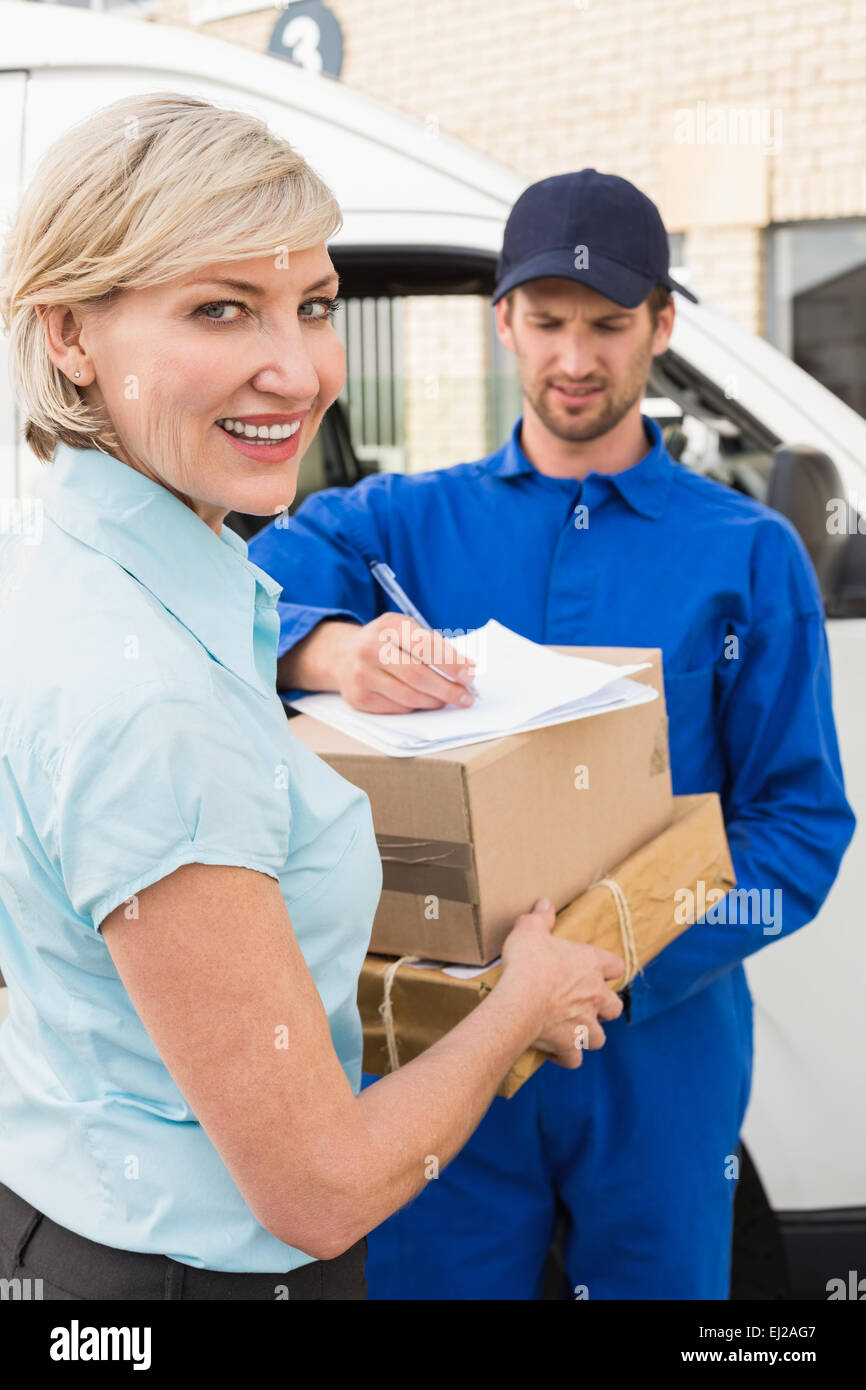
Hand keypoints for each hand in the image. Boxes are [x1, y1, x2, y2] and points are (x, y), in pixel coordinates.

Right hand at [329, 612, 476, 713]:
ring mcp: (362, 675)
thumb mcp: (405, 631)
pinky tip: (424, 701)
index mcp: (387, 626)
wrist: (342, 656)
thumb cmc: (385, 643)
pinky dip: (416, 706)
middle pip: (417, 674)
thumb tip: (465, 668)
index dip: (450, 662)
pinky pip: (398, 707)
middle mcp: (370, 648)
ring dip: (435, 701)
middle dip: (447, 688)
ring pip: (409, 696)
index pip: (424, 645)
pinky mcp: (360, 698)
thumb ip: (433, 646)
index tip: (469, 673)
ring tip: (448, 699)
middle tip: (466, 697)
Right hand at [500, 899, 624, 1068]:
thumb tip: (544, 903)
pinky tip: (556, 1052)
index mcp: (590, 965)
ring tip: (573, 1031)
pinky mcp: (569, 1045)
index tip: (595, 969)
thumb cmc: (528, 963)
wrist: (520, 1002)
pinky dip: (567, 1057)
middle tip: (584, 1004)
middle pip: (614, 1007)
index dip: (608, 967)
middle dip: (604, 1008)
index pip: (616, 965)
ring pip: (599, 1037)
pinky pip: (574, 1059)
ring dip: (589, 1035)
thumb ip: (540, 917)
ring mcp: (584, 1024)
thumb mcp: (529, 930)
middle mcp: (594, 997)